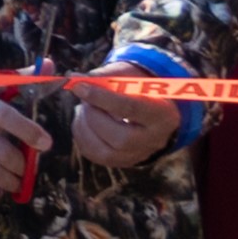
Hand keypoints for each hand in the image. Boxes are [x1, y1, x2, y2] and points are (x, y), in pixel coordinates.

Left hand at [66, 60, 185, 171]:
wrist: (152, 108)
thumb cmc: (139, 89)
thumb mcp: (129, 77)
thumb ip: (105, 77)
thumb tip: (75, 79)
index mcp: (162, 114)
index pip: (130, 108)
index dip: (101, 97)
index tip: (79, 86)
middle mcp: (154, 140)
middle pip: (120, 138)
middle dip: (93, 116)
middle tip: (84, 99)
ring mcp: (138, 155)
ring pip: (105, 152)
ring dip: (85, 127)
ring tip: (83, 108)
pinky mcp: (122, 161)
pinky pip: (95, 156)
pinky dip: (82, 137)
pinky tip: (83, 121)